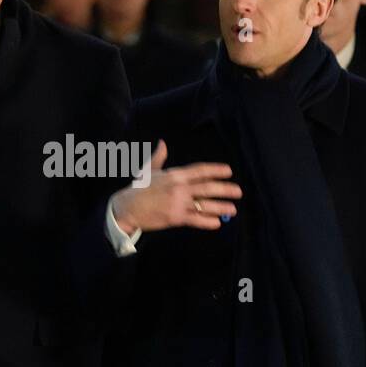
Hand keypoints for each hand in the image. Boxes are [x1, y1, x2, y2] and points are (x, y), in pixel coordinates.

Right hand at [111, 140, 241, 233]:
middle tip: (238, 191)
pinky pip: (195, 220)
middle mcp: (178, 188)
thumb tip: (163, 143)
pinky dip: (207, 222)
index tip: (228, 171)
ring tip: (233, 209)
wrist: (127, 208)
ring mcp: (177, 203)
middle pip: (207, 187)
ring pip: (204, 205)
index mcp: (174, 175)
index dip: (215, 170)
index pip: (199, 170)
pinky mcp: (175, 217)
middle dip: (225, 189)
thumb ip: (159, 157)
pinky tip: (217, 223)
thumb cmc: (138, 189)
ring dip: (221, 207)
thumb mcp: (149, 170)